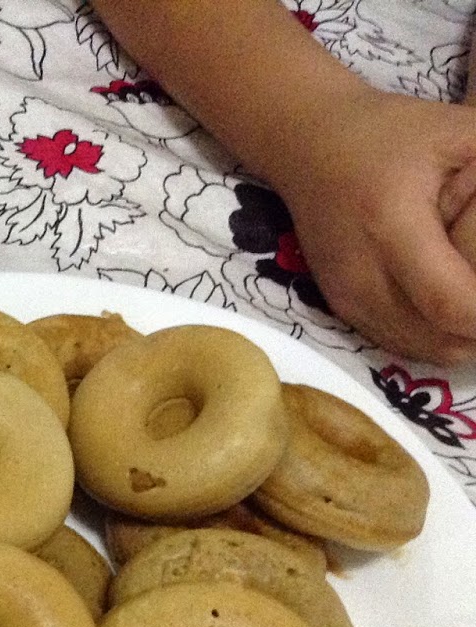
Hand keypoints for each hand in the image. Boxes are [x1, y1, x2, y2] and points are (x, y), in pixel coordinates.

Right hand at [268, 87, 475, 364]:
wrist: (309, 146)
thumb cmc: (392, 133)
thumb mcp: (464, 135)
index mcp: (390, 226)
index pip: (451, 303)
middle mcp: (361, 276)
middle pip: (442, 340)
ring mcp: (347, 298)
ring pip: (425, 350)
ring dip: (467, 337)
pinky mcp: (342, 308)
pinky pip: (403, 344)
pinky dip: (440, 336)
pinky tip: (458, 306)